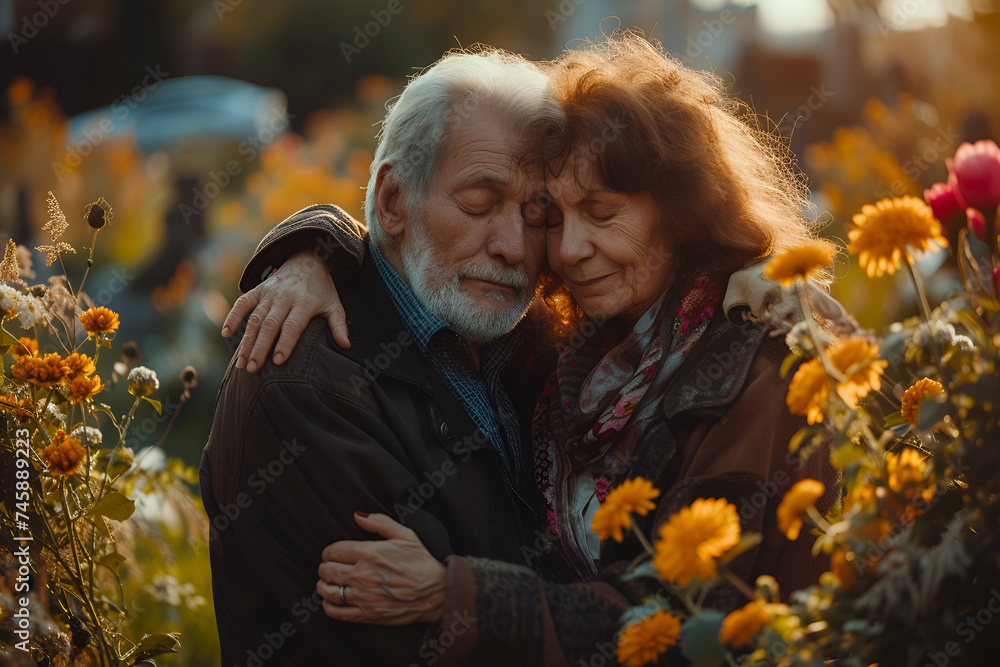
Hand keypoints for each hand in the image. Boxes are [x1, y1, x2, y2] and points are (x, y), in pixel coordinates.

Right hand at [222, 250, 349, 372]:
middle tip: (252, 369)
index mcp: (304, 302)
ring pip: (255, 319)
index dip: (285, 343)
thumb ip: (339, 325)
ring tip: (241, 363)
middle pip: (270, 324)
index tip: (277, 361)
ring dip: (246, 341)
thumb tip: (346, 345)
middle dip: (260, 348)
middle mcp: (284, 297)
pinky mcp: (258, 290)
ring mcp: (269, 293)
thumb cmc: (321, 290)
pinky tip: (226, 333)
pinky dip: (233, 316)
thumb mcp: (334, 305)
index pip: (293, 325)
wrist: (307, 259)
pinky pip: (242, 303)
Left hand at [316, 512, 446, 625]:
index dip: (329, 552)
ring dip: (324, 586)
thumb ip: (379, 522)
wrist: (438, 591)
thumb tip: (357, 516)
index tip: (332, 554)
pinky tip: (332, 601)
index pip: (333, 551)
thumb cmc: (422, 561)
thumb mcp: (405, 535)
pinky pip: (337, 612)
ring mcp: (364, 596)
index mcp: (370, 552)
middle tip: (329, 567)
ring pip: (328, 591)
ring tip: (329, 583)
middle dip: (325, 567)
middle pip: (327, 570)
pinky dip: (329, 606)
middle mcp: (363, 574)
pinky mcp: (367, 615)